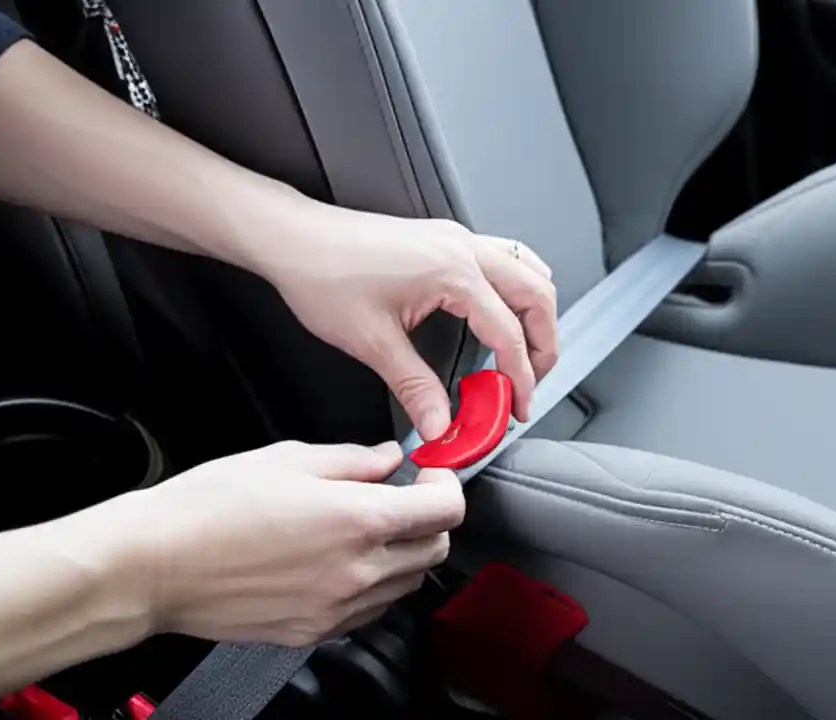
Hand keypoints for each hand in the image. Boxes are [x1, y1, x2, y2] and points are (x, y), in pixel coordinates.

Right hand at [125, 441, 463, 646]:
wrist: (154, 565)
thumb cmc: (208, 508)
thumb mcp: (287, 459)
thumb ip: (352, 460)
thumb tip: (389, 459)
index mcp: (358, 519)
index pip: (445, 510)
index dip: (446, 485)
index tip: (430, 475)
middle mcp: (357, 571)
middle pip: (435, 550)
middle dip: (430, 519)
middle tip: (403, 497)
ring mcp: (338, 608)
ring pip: (408, 584)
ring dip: (403, 554)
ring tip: (366, 529)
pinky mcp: (315, 631)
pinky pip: (371, 611)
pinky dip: (373, 586)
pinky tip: (341, 562)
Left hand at [262, 202, 558, 439]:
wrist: (292, 237)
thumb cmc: (322, 273)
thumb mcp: (371, 342)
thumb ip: (415, 387)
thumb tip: (440, 423)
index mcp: (452, 272)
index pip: (509, 333)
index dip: (520, 378)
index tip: (516, 408)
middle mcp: (462, 248)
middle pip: (537, 296)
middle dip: (543, 344)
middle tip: (529, 385)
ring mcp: (455, 238)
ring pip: (527, 270)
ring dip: (534, 313)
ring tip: (524, 353)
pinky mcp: (443, 238)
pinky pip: (504, 258)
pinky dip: (514, 289)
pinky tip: (499, 315)